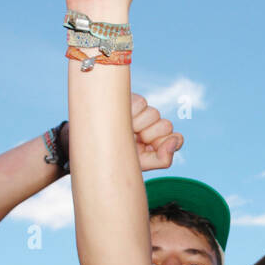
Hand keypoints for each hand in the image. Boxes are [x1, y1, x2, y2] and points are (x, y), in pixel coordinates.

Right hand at [60, 93, 181, 172]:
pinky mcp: (132, 100)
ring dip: (139, 124)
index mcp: (155, 144)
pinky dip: (132, 112)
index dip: (170, 141)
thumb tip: (175, 139)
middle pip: (166, 125)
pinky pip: (142, 103)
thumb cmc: (113, 157)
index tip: (153, 147)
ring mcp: (142, 113)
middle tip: (134, 140)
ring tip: (124, 130)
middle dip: (151, 135)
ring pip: (154, 113)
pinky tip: (121, 118)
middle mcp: (151, 127)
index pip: (176, 138)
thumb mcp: (139, 164)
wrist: (88, 146)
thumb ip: (163, 158)